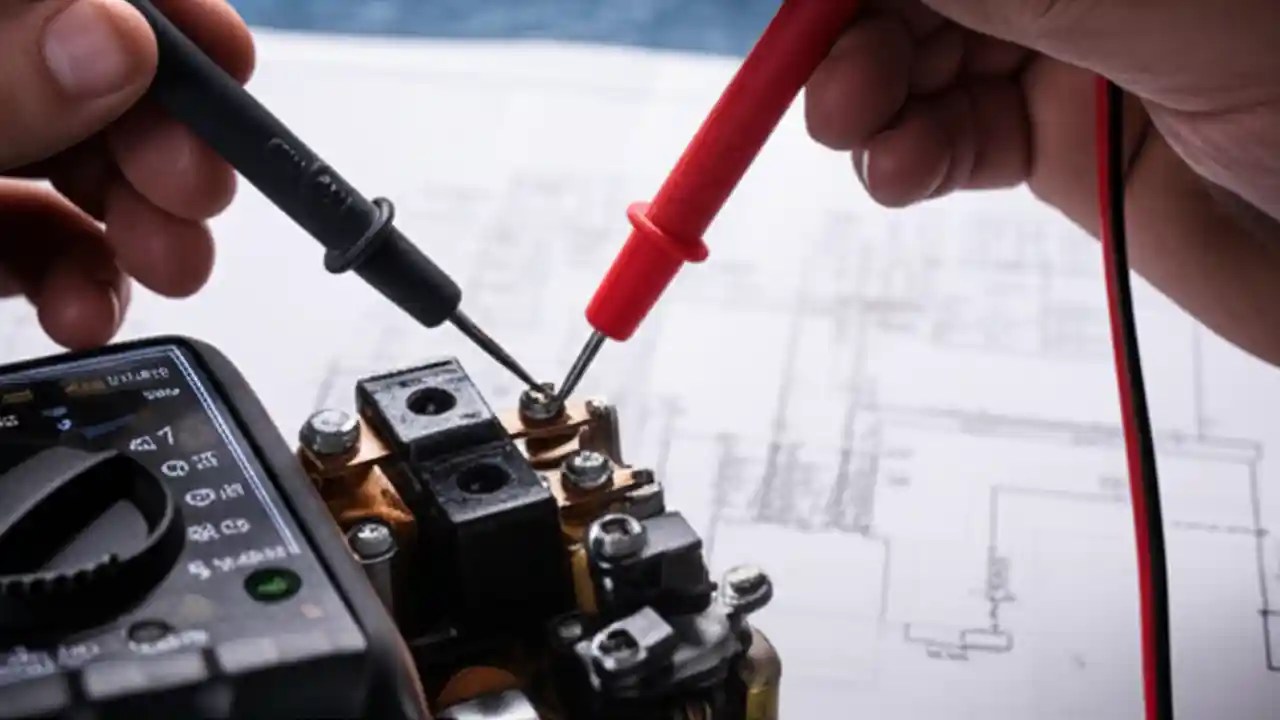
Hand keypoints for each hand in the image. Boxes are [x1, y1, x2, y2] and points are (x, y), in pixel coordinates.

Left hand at [0, 0, 252, 348]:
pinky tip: (88, 310)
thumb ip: (6, 88)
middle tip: (198, 187)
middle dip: (168, 139)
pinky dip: (83, 279)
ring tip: (172, 266)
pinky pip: (37, 239)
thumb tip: (115, 40)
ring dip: (146, 223)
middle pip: (92, 78)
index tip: (225, 56)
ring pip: (74, 164)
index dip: (164, 11)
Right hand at [805, 0, 1279, 363]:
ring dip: (874, 106)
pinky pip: (951, 142)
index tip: (813, 11)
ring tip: (865, 140)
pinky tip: (901, 172)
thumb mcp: (1161, 14)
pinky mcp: (1057, 147)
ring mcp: (1068, 58)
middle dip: (861, 38)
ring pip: (923, 67)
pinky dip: (909, 160)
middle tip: (831, 90)